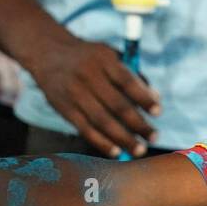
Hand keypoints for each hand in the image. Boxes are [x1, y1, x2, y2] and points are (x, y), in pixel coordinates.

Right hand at [24, 33, 160, 157]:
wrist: (48, 54)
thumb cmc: (91, 58)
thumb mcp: (111, 56)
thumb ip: (134, 75)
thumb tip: (155, 98)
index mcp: (104, 59)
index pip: (127, 81)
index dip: (143, 98)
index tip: (158, 112)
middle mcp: (87, 76)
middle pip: (116, 104)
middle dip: (138, 123)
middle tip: (154, 136)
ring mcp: (74, 93)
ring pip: (101, 121)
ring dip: (123, 138)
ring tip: (139, 150)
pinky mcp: (64, 108)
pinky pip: (85, 128)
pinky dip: (101, 142)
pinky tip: (116, 151)